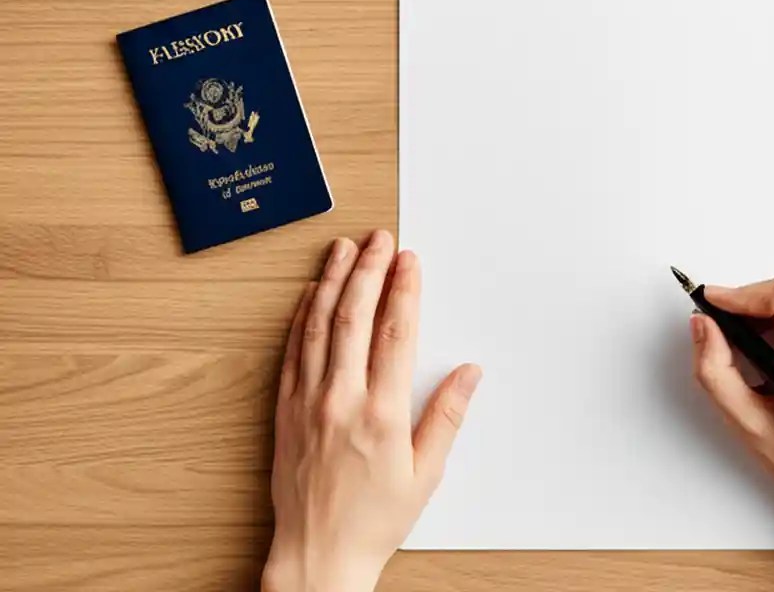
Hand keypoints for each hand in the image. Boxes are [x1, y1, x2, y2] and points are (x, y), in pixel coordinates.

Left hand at [263, 231, 482, 591]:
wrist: (317, 556)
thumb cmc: (373, 521)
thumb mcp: (426, 474)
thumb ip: (446, 416)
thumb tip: (468, 373)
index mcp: (381, 415)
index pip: (396, 334)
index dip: (404, 290)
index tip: (410, 261)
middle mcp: (340, 401)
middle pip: (355, 318)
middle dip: (369, 270)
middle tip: (380, 240)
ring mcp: (307, 403)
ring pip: (318, 326)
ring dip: (333, 282)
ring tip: (344, 249)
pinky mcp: (284, 411)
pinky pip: (292, 352)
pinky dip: (302, 317)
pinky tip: (311, 295)